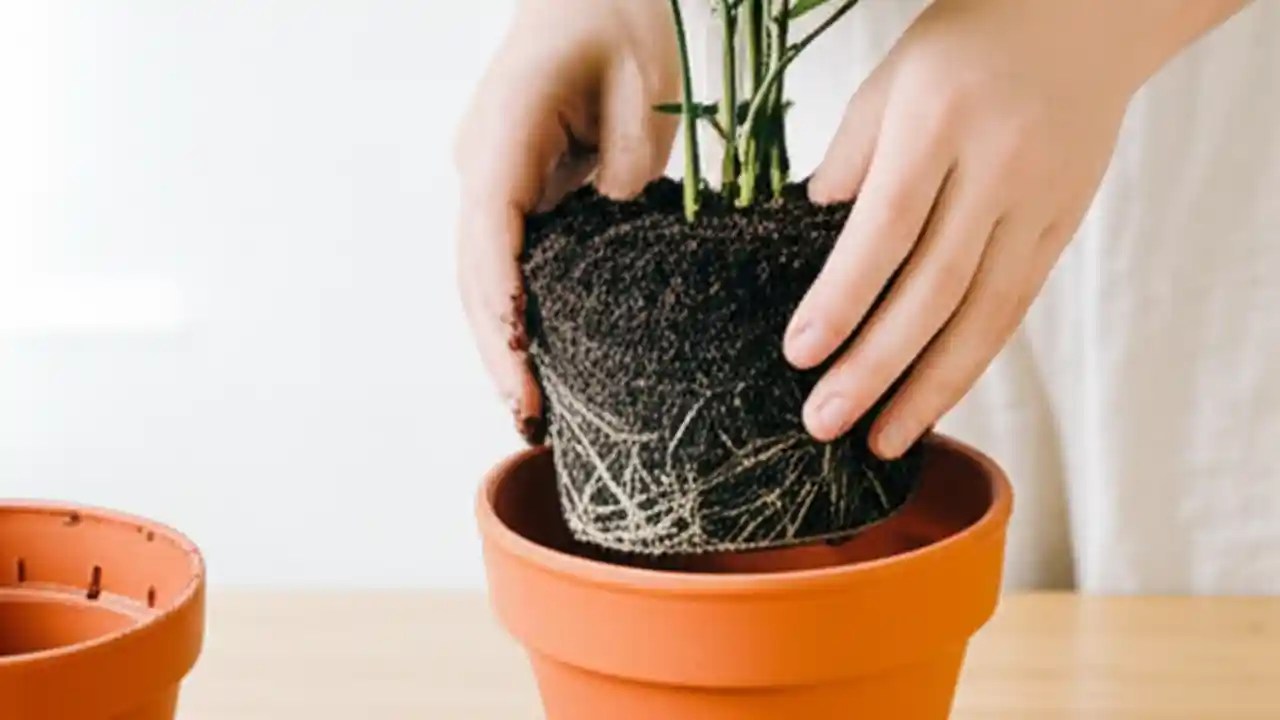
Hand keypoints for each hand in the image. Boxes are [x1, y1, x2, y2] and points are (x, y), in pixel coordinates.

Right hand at [454, 0, 677, 442]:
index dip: (501, 303)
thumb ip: (621, 179)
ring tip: (526, 409)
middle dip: (496, 345)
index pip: (491, 230)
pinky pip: (505, 260)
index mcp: (503, 133)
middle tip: (527, 416)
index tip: (519, 363)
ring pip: (480, 272)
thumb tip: (609, 251)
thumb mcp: (642, 97)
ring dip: (498, 339)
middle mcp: (480, 162)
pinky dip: (514, 311)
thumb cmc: (620, 22)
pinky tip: (534, 357)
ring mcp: (488, 176)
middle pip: (474, 268)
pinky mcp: (509, 188)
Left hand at [785, 0, 1247, 457]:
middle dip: (876, 366)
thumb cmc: (965, 44)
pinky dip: (974, 356)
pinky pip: (1015, 304)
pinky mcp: (1064, 224)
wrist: (1084, 17)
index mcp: (939, 121)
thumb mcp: (891, 80)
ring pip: (985, 312)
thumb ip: (852, 156)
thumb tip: (817, 227)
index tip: (799, 354)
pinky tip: (937, 396)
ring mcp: (1040, 201)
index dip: (842, 300)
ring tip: (884, 441)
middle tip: (825, 423)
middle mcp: (997, 167)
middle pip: (933, 287)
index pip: (884, 230)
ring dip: (931, 386)